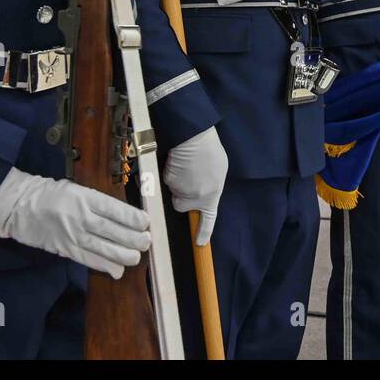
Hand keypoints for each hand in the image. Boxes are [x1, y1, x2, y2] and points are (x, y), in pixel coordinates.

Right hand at [0, 168, 149, 278]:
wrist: (18, 206)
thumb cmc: (50, 194)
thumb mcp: (76, 190)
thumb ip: (97, 202)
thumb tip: (124, 216)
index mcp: (84, 198)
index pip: (113, 209)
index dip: (132, 218)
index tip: (146, 222)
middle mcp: (79, 217)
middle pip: (111, 230)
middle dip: (132, 238)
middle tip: (146, 241)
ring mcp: (71, 234)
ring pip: (102, 247)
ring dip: (122, 254)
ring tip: (137, 256)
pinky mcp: (63, 249)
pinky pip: (87, 259)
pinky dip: (104, 266)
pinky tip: (117, 270)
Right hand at [163, 127, 226, 244]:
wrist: (194, 136)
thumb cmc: (208, 150)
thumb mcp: (218, 171)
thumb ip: (210, 186)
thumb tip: (201, 194)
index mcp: (212, 195)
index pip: (208, 219)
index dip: (204, 231)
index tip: (200, 243)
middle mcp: (196, 197)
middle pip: (181, 204)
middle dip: (180, 193)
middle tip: (186, 175)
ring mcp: (180, 191)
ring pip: (171, 192)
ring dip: (174, 181)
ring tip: (183, 164)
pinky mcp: (166, 183)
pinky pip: (162, 182)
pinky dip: (165, 173)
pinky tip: (175, 161)